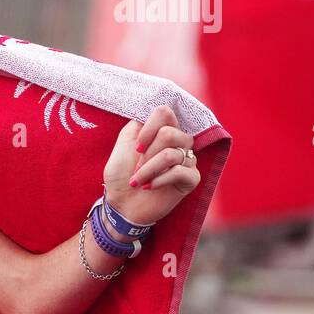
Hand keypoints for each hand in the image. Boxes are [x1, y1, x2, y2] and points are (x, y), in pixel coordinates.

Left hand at [102, 105, 200, 229]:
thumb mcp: (123, 145)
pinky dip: (159, 180)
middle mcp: (178, 142)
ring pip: (172, 154)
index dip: (149, 127)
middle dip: (146, 154)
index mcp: (161, 130)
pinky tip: (149, 187)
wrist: (121, 204)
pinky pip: (180, 172)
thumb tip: (153, 110)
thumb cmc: (121, 174)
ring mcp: (187, 160)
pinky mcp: (191, 179)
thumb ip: (137, 125)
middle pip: (169, 134)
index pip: (165, 112)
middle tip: (137, 168)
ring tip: (138, 181)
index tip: (137, 146)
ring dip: (148, 169)